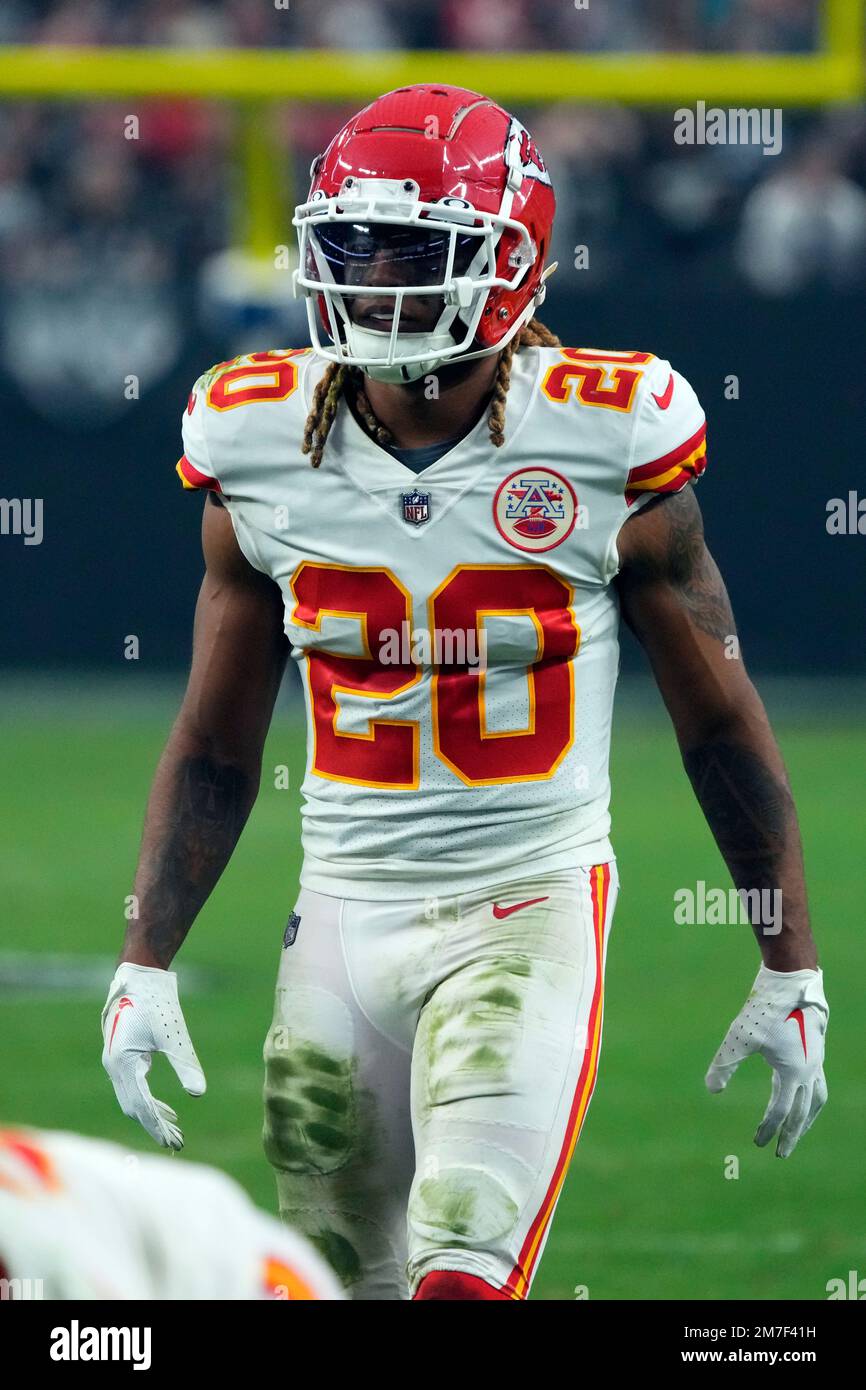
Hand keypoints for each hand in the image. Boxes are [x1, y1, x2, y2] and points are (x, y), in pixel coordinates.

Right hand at [101, 962, 205, 1149]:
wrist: (139, 975)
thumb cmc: (157, 1002)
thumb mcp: (174, 1035)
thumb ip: (185, 1064)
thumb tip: (199, 1094)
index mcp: (123, 1064)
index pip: (141, 1106)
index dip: (158, 1127)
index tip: (174, 1143)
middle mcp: (113, 1066)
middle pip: (134, 1107)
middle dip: (155, 1126)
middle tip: (178, 1142)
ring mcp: (114, 1061)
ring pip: (132, 1098)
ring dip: (152, 1115)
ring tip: (175, 1130)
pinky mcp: (120, 1055)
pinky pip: (132, 1086)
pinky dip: (149, 1101)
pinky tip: (166, 1109)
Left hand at [706, 964, 827, 1157]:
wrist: (791, 980)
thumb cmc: (764, 1008)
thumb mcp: (739, 1037)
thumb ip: (725, 1064)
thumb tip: (711, 1090)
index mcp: (793, 1073)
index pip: (780, 1111)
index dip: (768, 1129)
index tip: (758, 1143)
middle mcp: (809, 1070)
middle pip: (802, 1112)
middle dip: (791, 1134)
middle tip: (781, 1153)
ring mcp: (816, 1059)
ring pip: (816, 1098)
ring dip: (806, 1118)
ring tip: (796, 1129)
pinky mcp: (815, 1048)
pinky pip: (816, 1081)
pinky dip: (807, 1095)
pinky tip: (793, 1092)